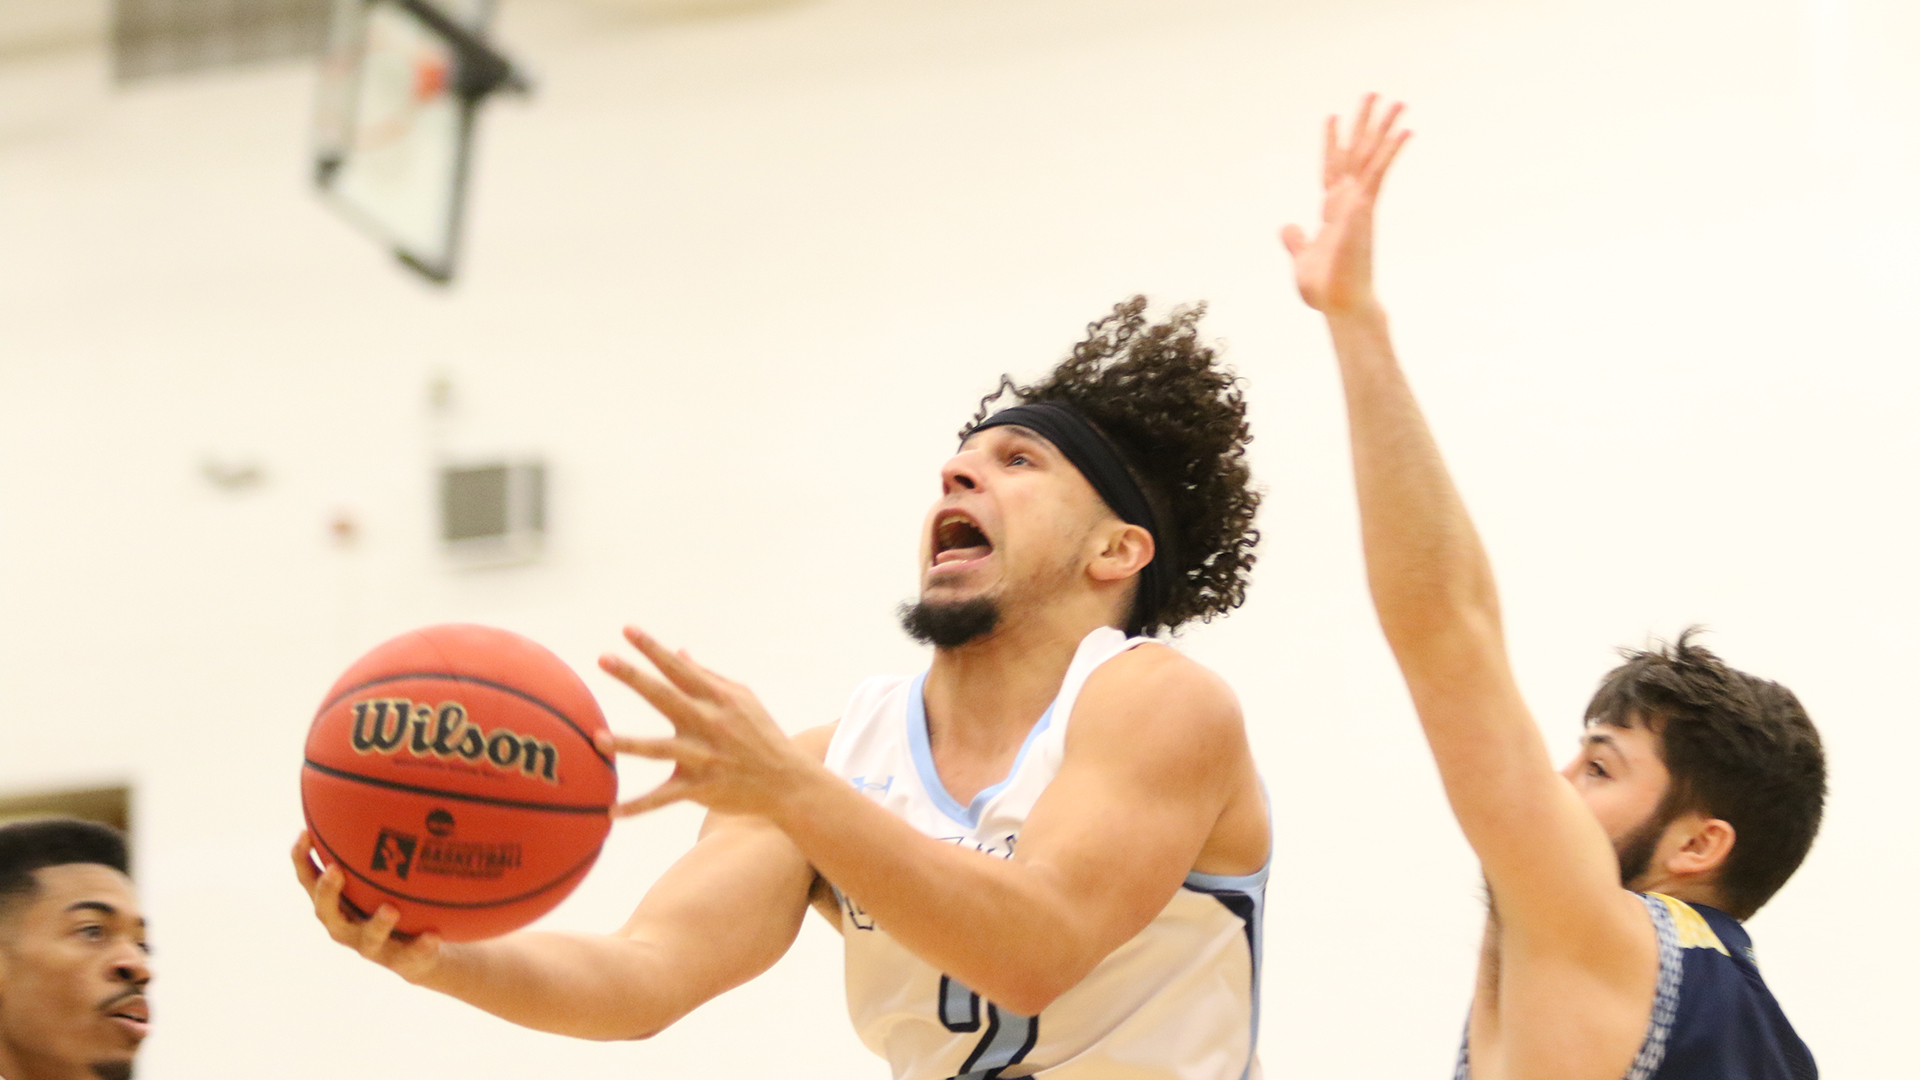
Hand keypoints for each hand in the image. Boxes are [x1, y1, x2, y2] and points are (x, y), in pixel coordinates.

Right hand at [291, 831, 445, 982]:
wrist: (431, 949)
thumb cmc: (405, 898)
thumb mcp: (394, 870)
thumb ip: (387, 840)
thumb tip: (391, 786)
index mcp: (340, 903)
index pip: (310, 880)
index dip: (302, 860)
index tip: (304, 834)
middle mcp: (350, 925)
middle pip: (326, 913)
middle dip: (327, 893)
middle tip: (335, 872)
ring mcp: (375, 947)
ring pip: (368, 940)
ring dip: (376, 924)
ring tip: (390, 909)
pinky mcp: (404, 962)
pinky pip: (413, 955)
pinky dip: (422, 945)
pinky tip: (434, 934)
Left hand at [597, 626, 815, 818]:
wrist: (787, 781)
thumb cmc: (761, 734)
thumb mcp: (743, 699)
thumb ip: (707, 676)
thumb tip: (678, 652)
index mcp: (717, 699)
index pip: (679, 668)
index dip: (653, 648)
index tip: (627, 629)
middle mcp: (708, 723)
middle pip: (665, 697)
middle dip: (634, 677)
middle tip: (604, 658)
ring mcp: (703, 756)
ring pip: (659, 749)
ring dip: (628, 743)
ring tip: (597, 738)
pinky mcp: (700, 788)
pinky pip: (664, 798)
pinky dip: (639, 806)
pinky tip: (613, 811)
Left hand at [1281, 93, 1409, 315]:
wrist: (1340, 303)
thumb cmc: (1326, 288)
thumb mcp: (1302, 259)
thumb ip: (1296, 241)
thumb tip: (1288, 227)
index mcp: (1332, 210)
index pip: (1331, 168)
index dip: (1331, 143)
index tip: (1332, 116)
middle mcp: (1348, 201)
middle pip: (1356, 153)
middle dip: (1363, 123)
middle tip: (1373, 93)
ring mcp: (1359, 203)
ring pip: (1371, 156)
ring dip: (1383, 127)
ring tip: (1397, 100)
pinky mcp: (1366, 208)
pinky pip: (1379, 173)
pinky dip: (1391, 151)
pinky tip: (1406, 130)